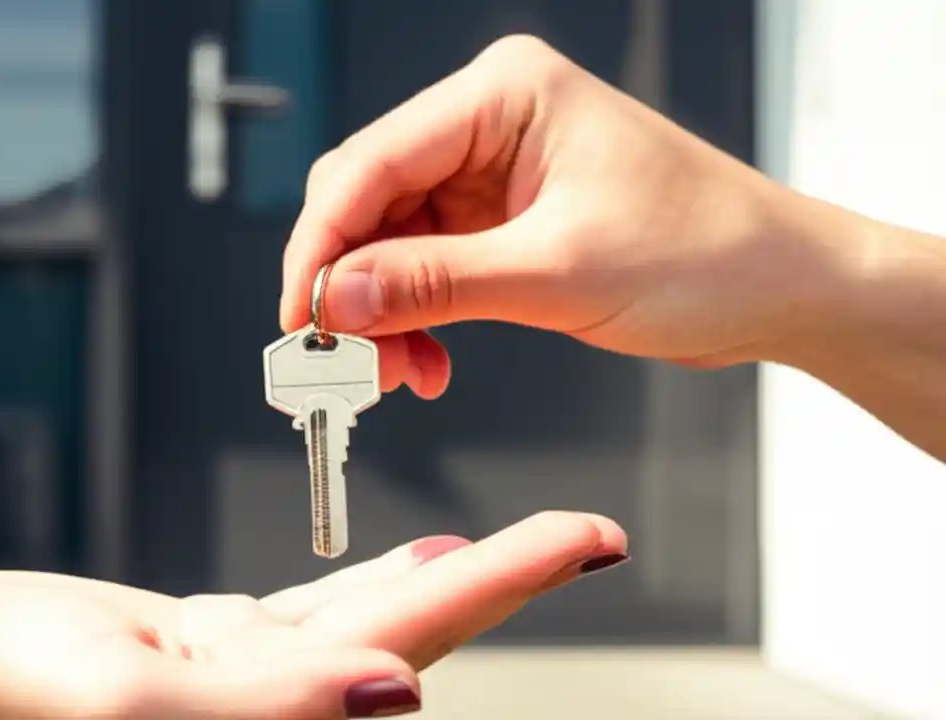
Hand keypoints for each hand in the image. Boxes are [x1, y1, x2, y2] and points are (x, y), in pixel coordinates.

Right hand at [0, 511, 626, 718]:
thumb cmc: (5, 690)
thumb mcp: (133, 699)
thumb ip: (270, 704)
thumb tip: (397, 693)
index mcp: (281, 713)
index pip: (425, 634)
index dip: (514, 579)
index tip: (593, 535)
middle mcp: (283, 702)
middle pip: (422, 623)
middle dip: (508, 572)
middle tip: (584, 531)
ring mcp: (251, 678)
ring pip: (375, 612)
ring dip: (448, 574)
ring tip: (511, 545)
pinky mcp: (213, 651)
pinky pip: (312, 611)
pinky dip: (367, 579)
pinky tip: (406, 553)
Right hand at [280, 35, 834, 397]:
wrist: (779, 287)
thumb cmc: (705, 253)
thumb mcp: (557, 272)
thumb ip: (434, 284)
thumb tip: (335, 301)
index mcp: (503, 93)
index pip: (372, 161)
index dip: (323, 244)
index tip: (300, 316)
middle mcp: (488, 121)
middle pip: (368, 199)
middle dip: (350, 285)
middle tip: (340, 359)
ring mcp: (491, 171)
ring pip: (389, 241)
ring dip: (381, 312)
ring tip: (396, 375)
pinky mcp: (500, 219)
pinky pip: (425, 267)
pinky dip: (415, 318)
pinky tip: (425, 361)